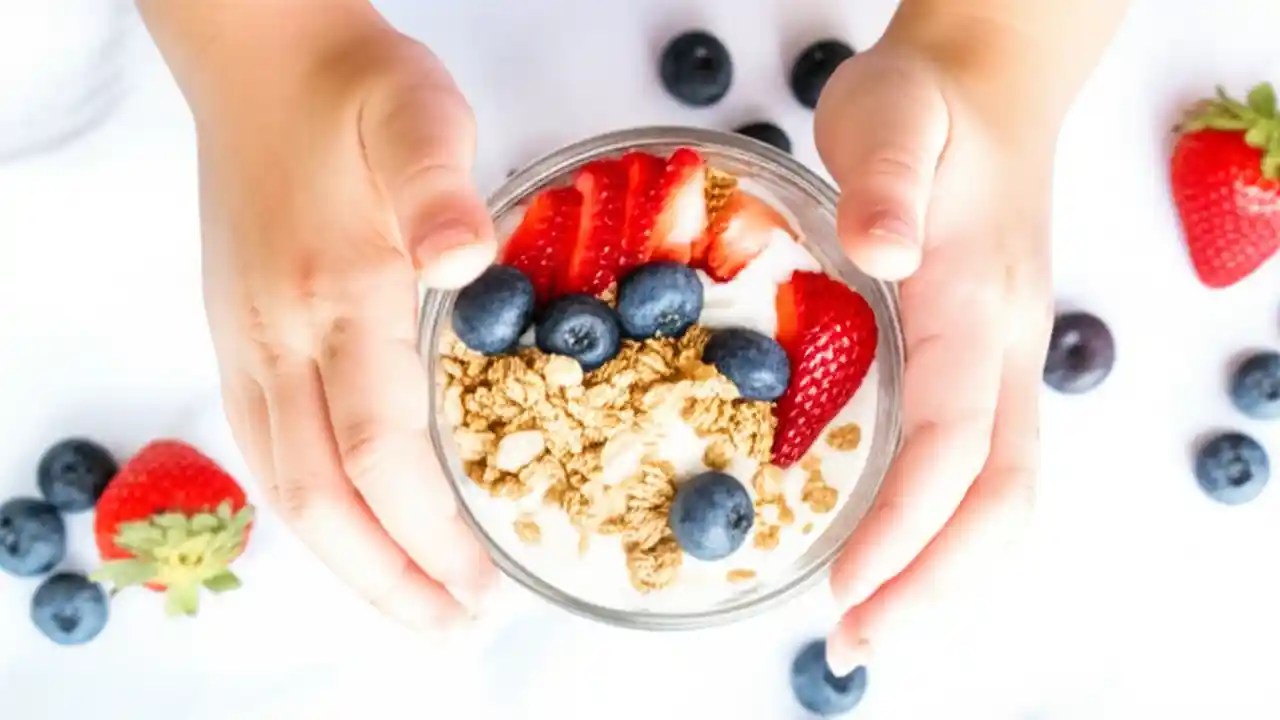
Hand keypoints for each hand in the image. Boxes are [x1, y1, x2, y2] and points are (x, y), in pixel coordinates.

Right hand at [196, 25, 496, 629]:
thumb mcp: (417, 111)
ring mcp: (248, 338)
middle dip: (387, 577)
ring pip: (284, 484)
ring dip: (345, 561)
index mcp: (339, 290)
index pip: (378, 447)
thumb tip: (465, 259)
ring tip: (406, 605)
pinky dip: (308, 511)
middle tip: (450, 626)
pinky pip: (263, 448)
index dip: (429, 529)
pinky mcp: (238, 333)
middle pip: (322, 494)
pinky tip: (344, 532)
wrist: (260, 59)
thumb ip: (439, 185)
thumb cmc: (353, 87)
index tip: (480, 582)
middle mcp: (280, 332)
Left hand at [815, 40, 1053, 670]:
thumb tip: (887, 249)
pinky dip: (948, 532)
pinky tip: (900, 556)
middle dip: (935, 582)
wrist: (984, 85)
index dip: (906, 524)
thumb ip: (887, 176)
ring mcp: (1002, 358)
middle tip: (858, 644)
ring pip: (1004, 494)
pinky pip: (985, 469)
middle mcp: (1003, 345)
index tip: (848, 586)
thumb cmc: (926, 102)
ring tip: (875, 625)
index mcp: (976, 301)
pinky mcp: (983, 362)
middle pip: (999, 496)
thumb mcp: (890, 111)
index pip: (954, 440)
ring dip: (947, 573)